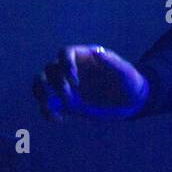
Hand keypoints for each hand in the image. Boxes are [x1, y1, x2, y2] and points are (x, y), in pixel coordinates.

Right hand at [32, 44, 148, 121]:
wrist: (131, 101)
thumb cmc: (130, 82)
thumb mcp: (126, 73)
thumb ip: (113, 63)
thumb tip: (98, 52)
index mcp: (85, 57)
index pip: (65, 53)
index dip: (64, 65)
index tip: (75, 82)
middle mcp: (72, 69)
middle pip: (49, 68)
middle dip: (54, 83)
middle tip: (69, 98)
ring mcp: (66, 85)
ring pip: (41, 83)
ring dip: (41, 94)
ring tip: (50, 107)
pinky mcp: (65, 102)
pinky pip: (47, 103)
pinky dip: (46, 111)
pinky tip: (58, 120)